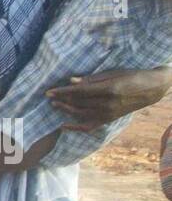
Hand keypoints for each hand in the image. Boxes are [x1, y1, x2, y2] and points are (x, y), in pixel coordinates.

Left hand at [46, 68, 171, 129]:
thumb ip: (92, 79)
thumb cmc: (132, 76)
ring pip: (80, 114)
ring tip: (54, 105)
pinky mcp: (108, 120)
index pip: (79, 91)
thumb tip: (72, 81)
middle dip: (61, 100)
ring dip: (65, 110)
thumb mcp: (113, 73)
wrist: (151, 89)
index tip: (49, 91)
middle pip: (78, 103)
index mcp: (108, 89)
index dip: (62, 92)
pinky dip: (75, 127)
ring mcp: (107, 114)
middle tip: (49, 97)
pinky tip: (63, 125)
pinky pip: (88, 127)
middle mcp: (107, 104)